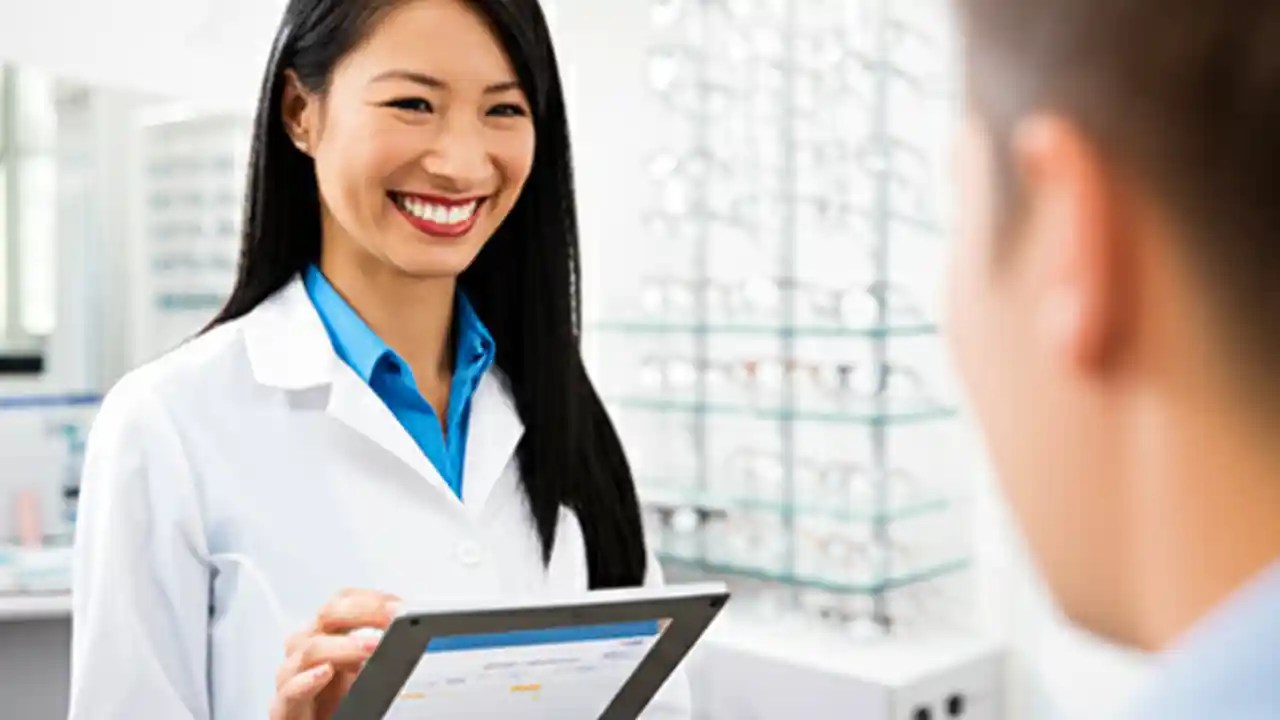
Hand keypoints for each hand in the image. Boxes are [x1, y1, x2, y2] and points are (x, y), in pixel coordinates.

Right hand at [268, 588, 400, 719]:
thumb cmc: (343, 707)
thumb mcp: (368, 676)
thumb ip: (384, 656)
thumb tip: (413, 639)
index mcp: (328, 636)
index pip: (343, 602)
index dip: (372, 599)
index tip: (400, 607)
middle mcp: (308, 650)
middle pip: (328, 615)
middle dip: (364, 613)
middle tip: (394, 620)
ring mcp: (292, 677)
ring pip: (311, 649)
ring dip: (345, 646)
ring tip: (373, 648)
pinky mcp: (284, 710)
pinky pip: (289, 690)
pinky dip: (306, 680)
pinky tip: (325, 673)